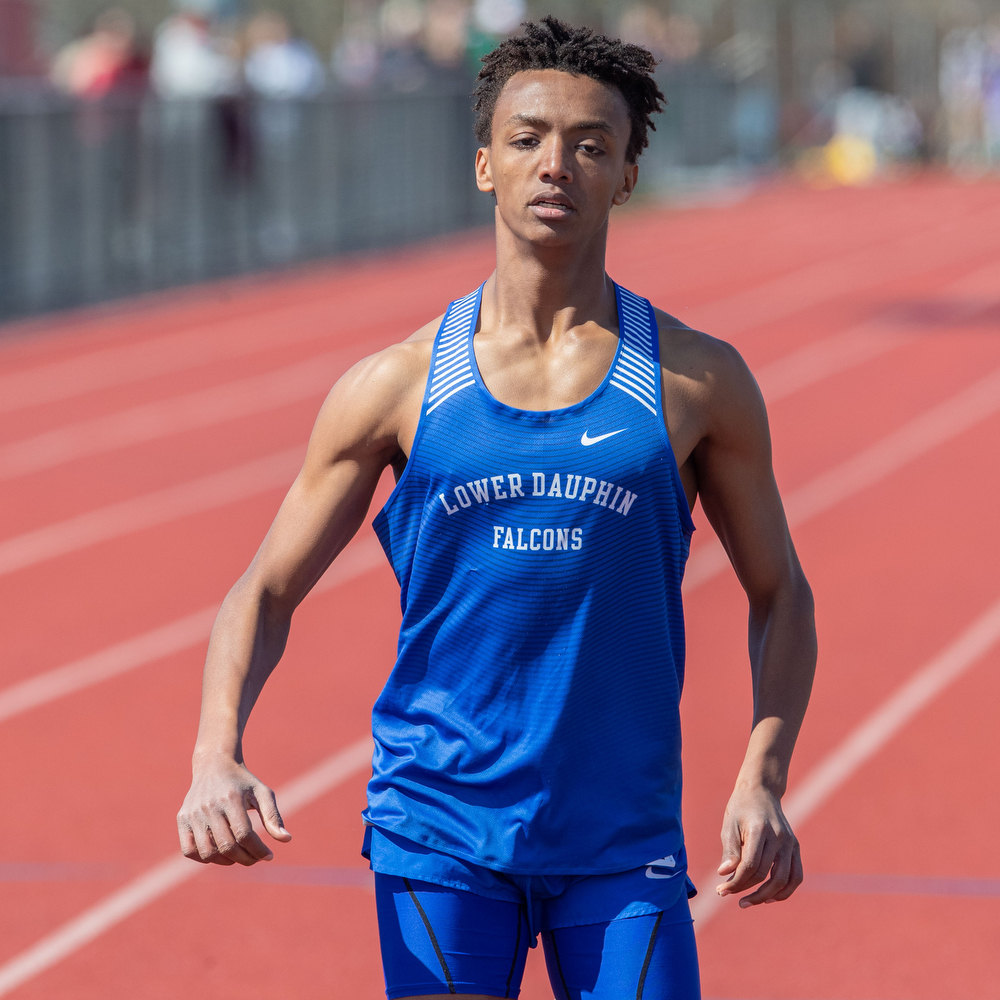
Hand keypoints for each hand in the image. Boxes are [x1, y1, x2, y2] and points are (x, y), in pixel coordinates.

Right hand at [177, 757, 291, 865]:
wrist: (214, 764)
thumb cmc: (242, 782)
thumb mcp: (262, 792)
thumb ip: (273, 816)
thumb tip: (286, 840)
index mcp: (231, 798)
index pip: (245, 835)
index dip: (258, 850)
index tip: (269, 855)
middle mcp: (209, 806)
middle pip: (227, 846)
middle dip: (246, 858)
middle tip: (256, 858)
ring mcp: (193, 813)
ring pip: (208, 852)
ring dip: (227, 861)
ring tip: (239, 856)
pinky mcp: (182, 819)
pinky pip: (189, 850)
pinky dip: (205, 859)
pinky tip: (220, 854)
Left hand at [716, 783, 801, 906]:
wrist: (761, 790)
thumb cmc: (740, 808)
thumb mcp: (729, 824)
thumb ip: (729, 850)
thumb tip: (724, 873)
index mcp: (759, 829)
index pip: (750, 865)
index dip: (735, 882)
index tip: (720, 890)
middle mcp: (779, 837)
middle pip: (766, 874)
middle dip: (746, 890)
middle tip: (729, 896)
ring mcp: (790, 843)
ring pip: (785, 880)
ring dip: (767, 896)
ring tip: (749, 902)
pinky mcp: (795, 847)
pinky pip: (796, 876)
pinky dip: (785, 891)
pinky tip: (769, 898)